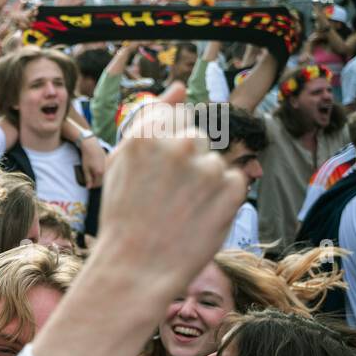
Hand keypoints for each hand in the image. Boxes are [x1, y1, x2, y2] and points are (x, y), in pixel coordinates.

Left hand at [77, 130, 106, 188]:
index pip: (97, 184)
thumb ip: (88, 179)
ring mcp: (108, 165)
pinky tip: (98, 170)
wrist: (91, 146)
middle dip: (96, 182)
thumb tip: (89, 187)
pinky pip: (106, 170)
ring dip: (100, 178)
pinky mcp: (108, 161)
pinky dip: (102, 172)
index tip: (88, 185)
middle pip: (102, 181)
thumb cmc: (87, 157)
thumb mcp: (85, 169)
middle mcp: (105, 170)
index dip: (92, 185)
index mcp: (100, 173)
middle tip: (90, 181)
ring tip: (94, 176)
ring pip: (105, 176)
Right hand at [100, 105, 245, 298]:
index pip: (173, 117)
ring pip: (213, 162)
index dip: (163, 149)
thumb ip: (151, 117)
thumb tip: (180, 86)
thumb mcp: (122, 161)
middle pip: (196, 137)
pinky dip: (220, 200)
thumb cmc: (124, 215)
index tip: (153, 176)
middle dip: (185, 163)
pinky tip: (197, 219)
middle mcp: (182, 142)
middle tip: (164, 199)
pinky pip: (232, 182)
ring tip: (179, 212)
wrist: (135, 268)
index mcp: (148, 132)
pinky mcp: (233, 187)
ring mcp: (210, 165)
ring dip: (203, 183)